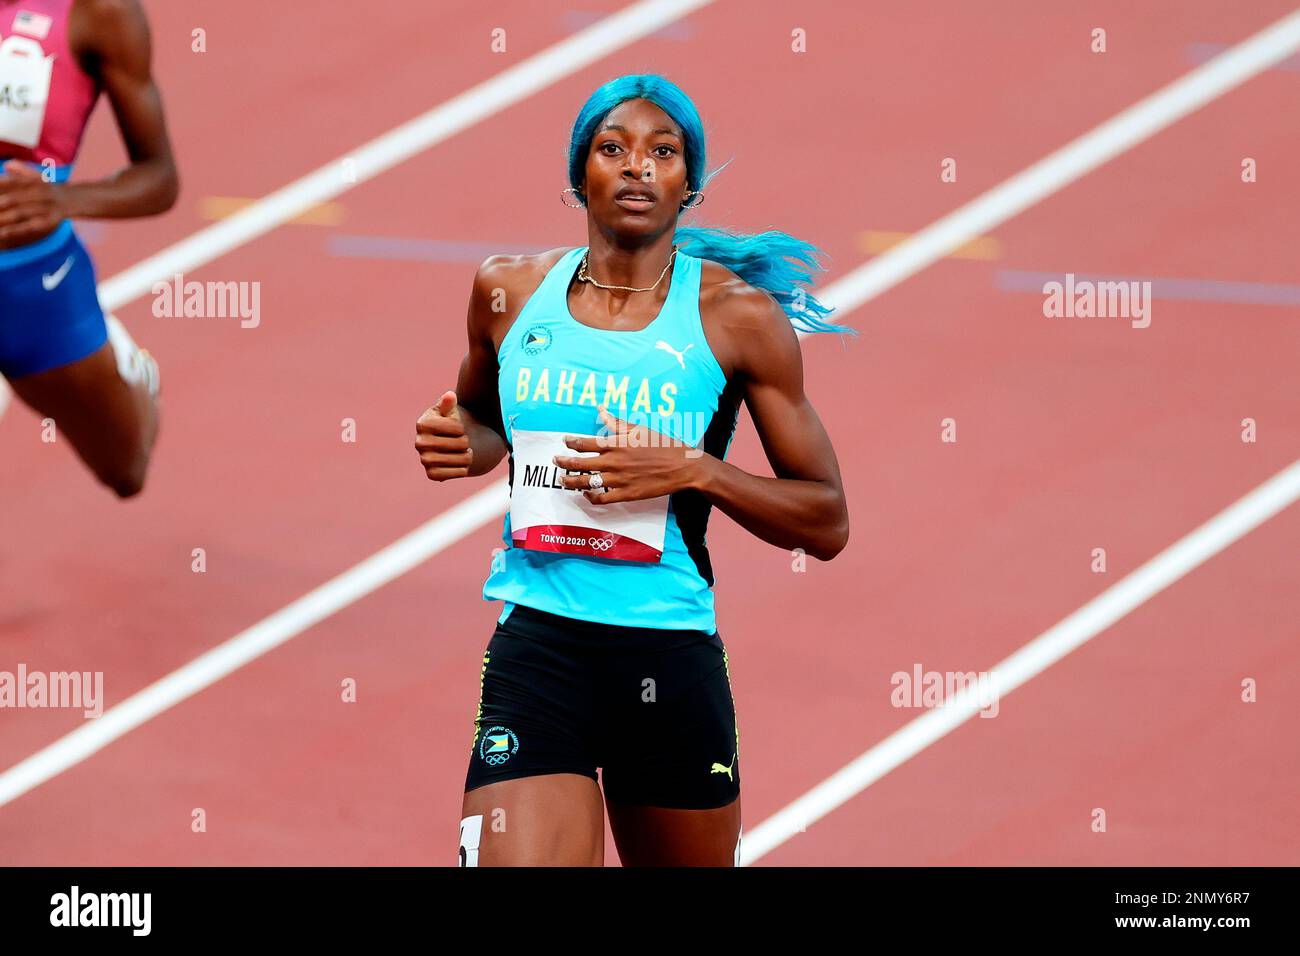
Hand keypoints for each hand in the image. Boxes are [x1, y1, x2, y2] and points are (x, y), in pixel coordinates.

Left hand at [0, 161, 66, 244]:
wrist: (77, 199)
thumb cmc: (50, 189)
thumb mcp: (38, 176)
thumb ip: (21, 170)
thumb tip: (7, 166)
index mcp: (33, 180)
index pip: (9, 183)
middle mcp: (40, 192)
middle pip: (11, 199)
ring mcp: (46, 207)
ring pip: (20, 213)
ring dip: (3, 218)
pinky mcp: (51, 220)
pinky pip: (31, 226)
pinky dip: (15, 230)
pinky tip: (2, 234)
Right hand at [415, 390, 472, 480]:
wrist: (448, 443)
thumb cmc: (449, 423)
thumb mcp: (449, 411)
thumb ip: (449, 404)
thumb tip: (450, 395)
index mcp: (422, 424)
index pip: (457, 427)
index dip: (462, 427)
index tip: (458, 428)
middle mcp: (419, 443)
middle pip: (460, 443)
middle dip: (466, 441)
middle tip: (464, 441)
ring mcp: (424, 459)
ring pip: (460, 459)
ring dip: (468, 456)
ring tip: (466, 452)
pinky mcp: (432, 474)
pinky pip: (455, 473)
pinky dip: (463, 469)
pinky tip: (460, 463)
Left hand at [552, 405, 704, 503]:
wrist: (683, 467)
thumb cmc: (664, 445)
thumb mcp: (640, 430)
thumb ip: (617, 423)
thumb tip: (600, 410)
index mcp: (617, 444)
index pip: (585, 443)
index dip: (571, 442)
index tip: (565, 441)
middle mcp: (614, 462)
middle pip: (580, 463)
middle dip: (564, 462)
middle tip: (556, 461)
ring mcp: (619, 480)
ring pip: (586, 482)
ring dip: (571, 481)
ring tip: (563, 480)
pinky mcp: (626, 494)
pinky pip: (601, 498)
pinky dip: (590, 497)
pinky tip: (586, 494)